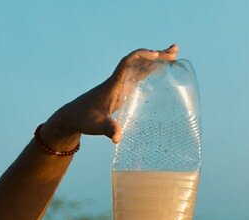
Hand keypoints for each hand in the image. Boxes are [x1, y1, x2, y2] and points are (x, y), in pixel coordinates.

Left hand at [41, 44, 178, 147]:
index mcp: (113, 84)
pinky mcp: (122, 91)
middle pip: (139, 62)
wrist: (73, 117)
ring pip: (140, 68)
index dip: (142, 56)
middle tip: (175, 52)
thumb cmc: (84, 119)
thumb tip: (117, 138)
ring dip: (156, 61)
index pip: (127, 63)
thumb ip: (108, 129)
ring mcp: (121, 85)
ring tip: (173, 56)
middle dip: (156, 56)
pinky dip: (150, 71)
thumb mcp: (96, 125)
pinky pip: (138, 76)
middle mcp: (118, 81)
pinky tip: (161, 71)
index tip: (156, 55)